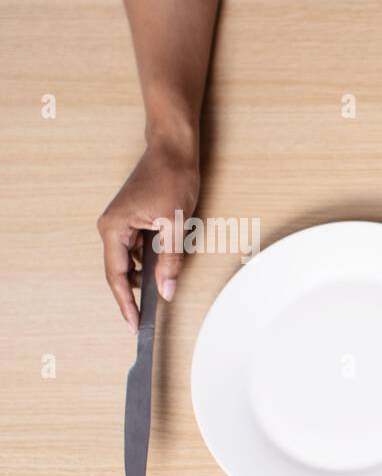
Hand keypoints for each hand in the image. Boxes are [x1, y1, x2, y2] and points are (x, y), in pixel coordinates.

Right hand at [98, 140, 198, 331]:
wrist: (173, 150)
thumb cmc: (173, 178)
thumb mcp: (175, 224)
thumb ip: (170, 260)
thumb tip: (166, 290)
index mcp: (114, 229)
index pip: (117, 275)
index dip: (125, 303)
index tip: (134, 325)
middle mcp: (111, 228)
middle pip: (119, 272)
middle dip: (133, 295)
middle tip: (146, 320)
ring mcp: (120, 224)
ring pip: (130, 262)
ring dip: (145, 277)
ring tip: (161, 292)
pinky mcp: (132, 221)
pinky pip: (138, 250)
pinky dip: (149, 263)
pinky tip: (164, 268)